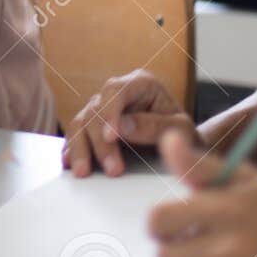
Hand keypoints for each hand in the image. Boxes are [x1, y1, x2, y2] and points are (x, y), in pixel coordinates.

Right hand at [63, 69, 196, 176]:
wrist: (183, 151)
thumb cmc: (185, 136)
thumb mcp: (182, 130)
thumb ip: (156, 126)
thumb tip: (122, 127)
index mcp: (140, 83)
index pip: (115, 90)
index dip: (109, 112)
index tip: (111, 137)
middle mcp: (117, 94)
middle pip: (95, 110)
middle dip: (100, 143)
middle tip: (113, 171)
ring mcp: (102, 111)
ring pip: (80, 124)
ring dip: (80, 149)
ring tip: (84, 173)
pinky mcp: (92, 130)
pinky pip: (75, 137)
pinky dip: (71, 151)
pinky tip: (70, 166)